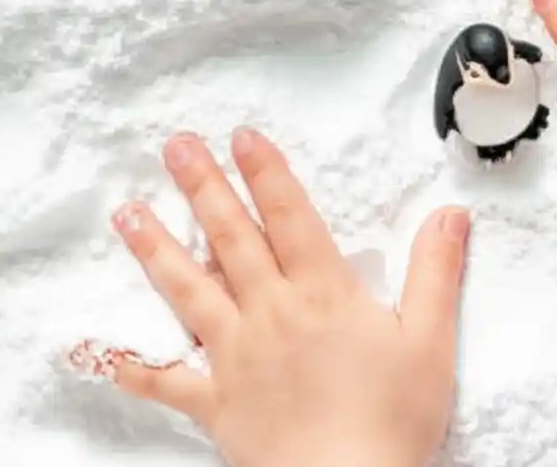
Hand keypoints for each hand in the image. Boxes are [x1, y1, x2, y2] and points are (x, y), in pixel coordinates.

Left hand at [109, 130, 469, 466]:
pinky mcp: (217, 404)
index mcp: (324, 294)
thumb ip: (436, 272)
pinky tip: (107, 351)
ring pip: (188, 291)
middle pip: (232, 238)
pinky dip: (136, 367)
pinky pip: (168, 382)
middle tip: (174, 147)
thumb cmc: (392, 421)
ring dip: (157, 249)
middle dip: (202, 187)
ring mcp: (236, 356)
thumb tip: (450, 214)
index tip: (241, 136)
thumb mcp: (431, 341)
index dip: (266, 173)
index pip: (290, 217)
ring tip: (128, 212)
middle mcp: (272, 314)